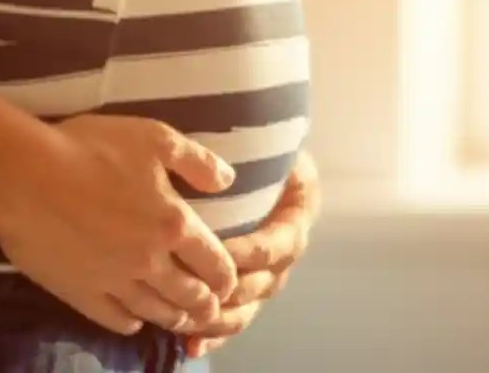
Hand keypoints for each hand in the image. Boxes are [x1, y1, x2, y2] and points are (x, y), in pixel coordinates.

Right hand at [0, 114, 238, 334]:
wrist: (23, 175)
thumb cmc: (90, 148)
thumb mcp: (154, 138)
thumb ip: (198, 161)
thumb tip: (229, 181)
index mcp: (173, 225)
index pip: (216, 263)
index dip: (228, 277)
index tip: (230, 282)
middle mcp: (150, 261)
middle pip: (189, 295)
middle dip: (206, 304)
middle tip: (211, 308)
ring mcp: (114, 282)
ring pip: (156, 312)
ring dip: (174, 317)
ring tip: (181, 318)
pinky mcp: (81, 293)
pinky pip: (115, 319)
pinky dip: (131, 324)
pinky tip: (135, 321)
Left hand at [181, 150, 320, 356]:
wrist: (255, 155)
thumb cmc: (255, 145)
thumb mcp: (266, 142)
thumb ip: (260, 153)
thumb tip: (230, 167)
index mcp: (297, 216)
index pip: (275, 243)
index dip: (248, 252)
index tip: (216, 251)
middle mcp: (286, 249)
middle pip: (264, 282)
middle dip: (231, 293)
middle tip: (196, 295)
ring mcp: (268, 273)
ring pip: (249, 307)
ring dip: (221, 319)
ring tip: (191, 325)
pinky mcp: (248, 288)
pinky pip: (236, 316)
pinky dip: (215, 334)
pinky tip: (193, 346)